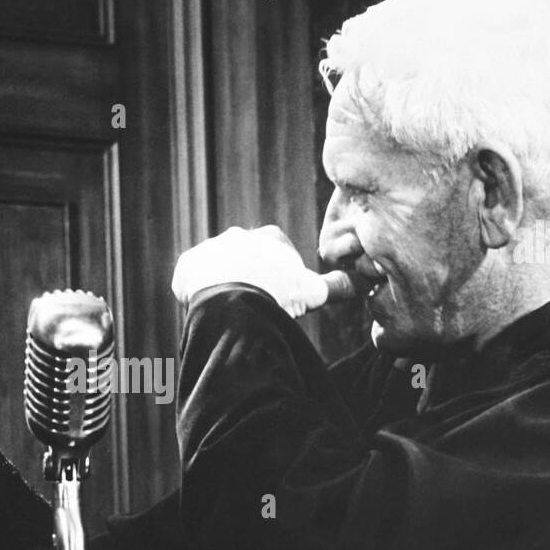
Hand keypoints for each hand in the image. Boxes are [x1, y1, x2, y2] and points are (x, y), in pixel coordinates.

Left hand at [171, 226, 355, 317]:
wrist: (233, 297)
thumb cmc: (276, 291)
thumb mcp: (311, 292)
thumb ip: (335, 288)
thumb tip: (361, 285)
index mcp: (271, 238)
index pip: (278, 256)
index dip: (281, 279)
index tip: (280, 298)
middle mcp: (239, 236)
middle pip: (247, 261)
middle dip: (250, 280)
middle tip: (255, 307)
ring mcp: (211, 249)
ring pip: (218, 270)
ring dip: (223, 287)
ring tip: (231, 314)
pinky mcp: (188, 266)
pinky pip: (191, 281)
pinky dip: (197, 295)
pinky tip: (208, 312)